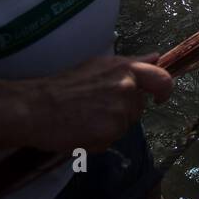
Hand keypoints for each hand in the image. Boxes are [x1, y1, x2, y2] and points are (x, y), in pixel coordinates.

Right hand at [30, 54, 172, 152]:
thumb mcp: (99, 65)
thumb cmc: (63, 85)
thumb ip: (131, 63)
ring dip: (108, 127)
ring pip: (123, 126)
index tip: (158, 98)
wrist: (35, 107)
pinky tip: (80, 132)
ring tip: (84, 120)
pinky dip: (97, 141)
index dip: (164, 90)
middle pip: (137, 108)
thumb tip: (157, 57)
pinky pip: (110, 141)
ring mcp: (120, 111)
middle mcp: (127, 88)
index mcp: (126, 69)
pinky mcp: (109, 132)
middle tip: (94, 110)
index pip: (161, 78)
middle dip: (122, 112)